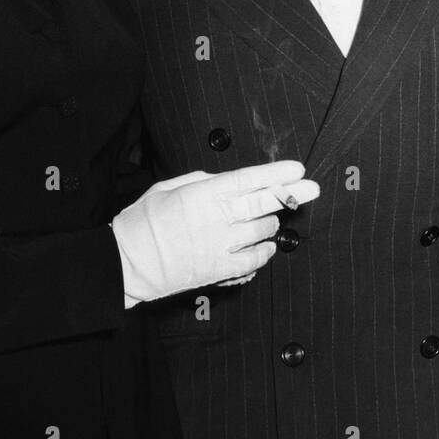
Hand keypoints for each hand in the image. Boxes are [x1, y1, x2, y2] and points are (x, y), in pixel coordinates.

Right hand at [112, 160, 316, 306]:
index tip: (298, 169)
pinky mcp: (219, 269)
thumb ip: (201, 182)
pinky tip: (267, 248)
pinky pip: (254, 261)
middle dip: (292, 194)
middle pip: (264, 203)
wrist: (126, 262)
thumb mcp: (168, 187)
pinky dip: (264, 253)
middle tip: (312, 189)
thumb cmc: (143, 222)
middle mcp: (216, 217)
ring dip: (272, 224)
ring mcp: (220, 245)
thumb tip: (228, 181)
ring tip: (272, 220)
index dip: (277, 174)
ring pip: (263, 231)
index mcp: (203, 193)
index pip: (250, 179)